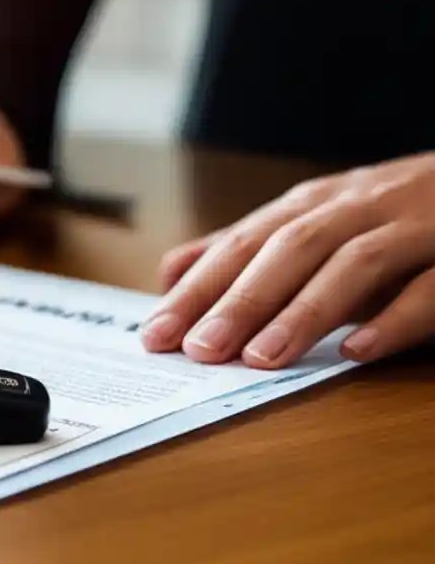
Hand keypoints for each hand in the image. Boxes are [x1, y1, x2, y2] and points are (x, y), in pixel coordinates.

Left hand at [142, 152, 434, 366]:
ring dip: (305, 311)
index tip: (156, 334)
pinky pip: (433, 285)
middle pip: (290, 248)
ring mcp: (416, 227)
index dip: (198, 288)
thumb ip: (248, 250)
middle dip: (239, 299)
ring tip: (262, 358)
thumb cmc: (397, 216)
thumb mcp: (319, 224)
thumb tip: (171, 274)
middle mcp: (360, 207)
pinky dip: (394, 317)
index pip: (244, 244)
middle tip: (200, 349)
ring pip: (354, 263)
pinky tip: (358, 351)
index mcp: (317, 205)